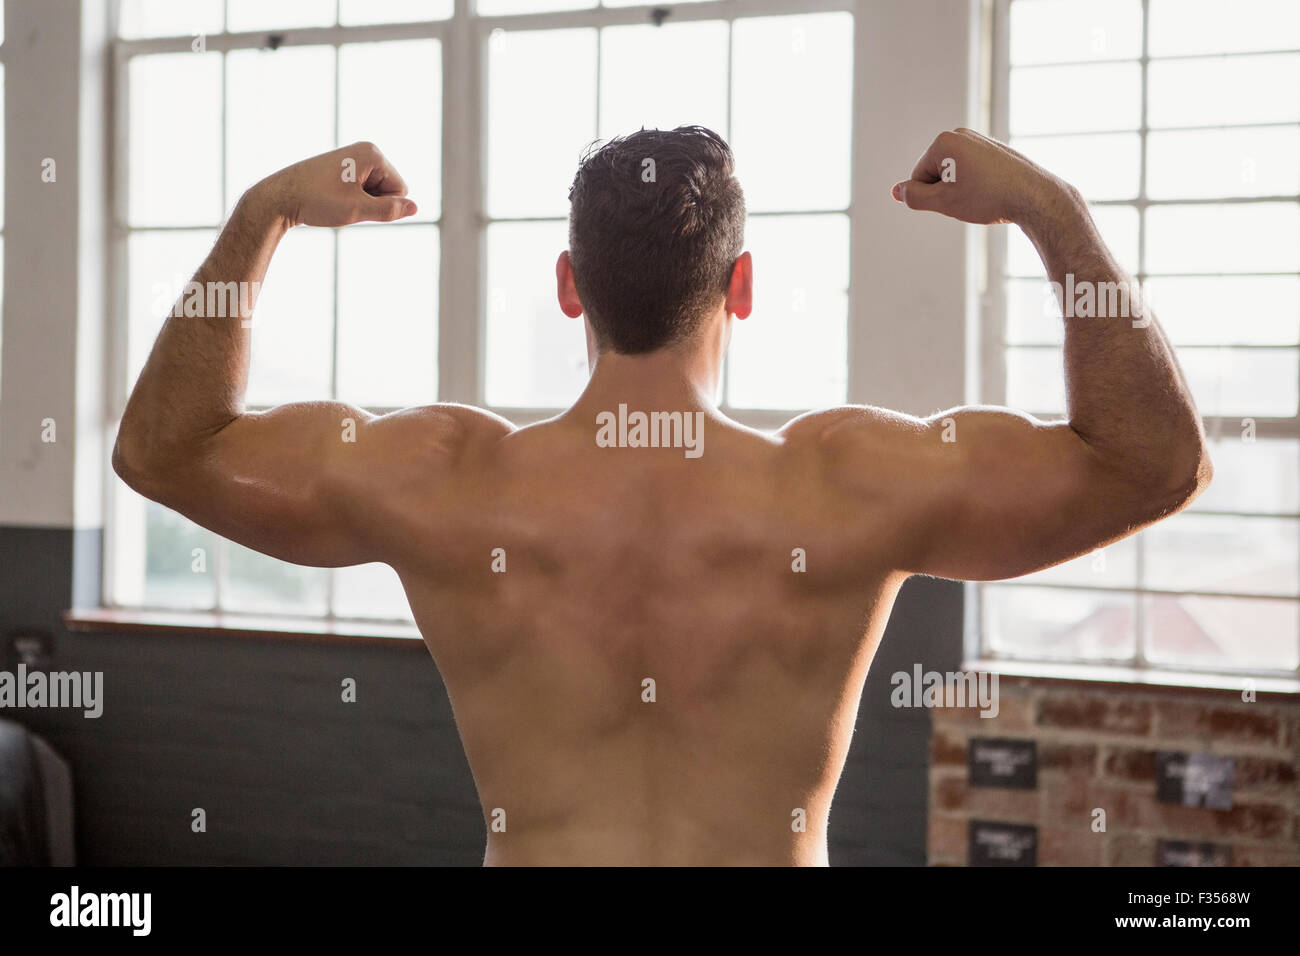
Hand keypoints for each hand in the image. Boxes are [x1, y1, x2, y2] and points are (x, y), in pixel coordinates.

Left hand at [249, 142, 416, 227]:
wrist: (279, 197)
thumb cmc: (317, 201)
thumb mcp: (357, 210)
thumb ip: (390, 210)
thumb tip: (416, 207)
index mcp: (372, 153)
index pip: (400, 189)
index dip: (382, 205)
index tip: (355, 204)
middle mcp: (365, 150)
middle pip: (390, 188)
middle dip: (372, 203)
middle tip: (343, 204)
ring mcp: (353, 157)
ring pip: (376, 191)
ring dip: (362, 203)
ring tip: (335, 202)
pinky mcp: (343, 166)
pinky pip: (362, 190)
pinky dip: (352, 200)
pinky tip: (332, 199)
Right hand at [891, 128, 1074, 227]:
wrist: (1034, 196)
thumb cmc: (988, 198)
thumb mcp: (943, 202)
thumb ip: (914, 196)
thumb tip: (897, 191)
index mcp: (944, 141)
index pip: (918, 177)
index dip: (931, 197)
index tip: (956, 199)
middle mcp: (960, 134)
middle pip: (935, 173)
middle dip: (946, 191)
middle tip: (970, 199)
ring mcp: (978, 139)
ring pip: (954, 175)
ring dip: (961, 190)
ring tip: (983, 196)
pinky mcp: (993, 149)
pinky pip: (971, 172)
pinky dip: (976, 185)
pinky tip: (993, 192)